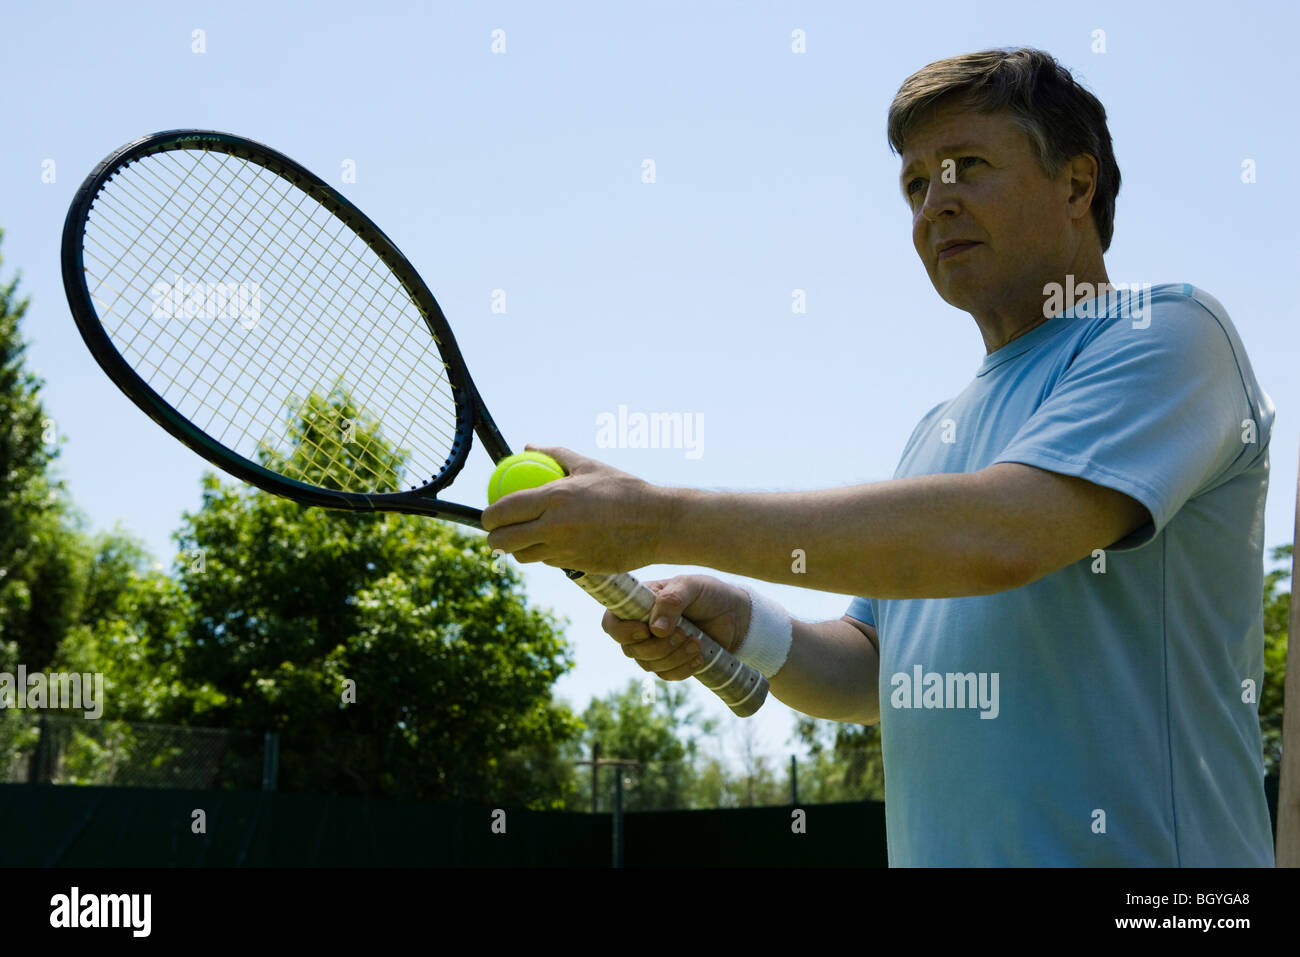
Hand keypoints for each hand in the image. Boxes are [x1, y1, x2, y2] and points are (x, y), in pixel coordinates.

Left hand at [482, 445, 669, 573]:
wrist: (657, 524)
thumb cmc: (624, 489)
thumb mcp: (589, 465)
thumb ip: (554, 454)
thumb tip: (528, 446)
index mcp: (555, 499)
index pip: (503, 512)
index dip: (488, 516)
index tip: (488, 514)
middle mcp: (555, 528)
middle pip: (505, 541)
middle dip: (494, 539)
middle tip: (496, 532)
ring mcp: (565, 551)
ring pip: (525, 556)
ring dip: (519, 549)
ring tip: (524, 538)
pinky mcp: (577, 567)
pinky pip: (550, 561)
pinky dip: (547, 553)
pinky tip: (555, 542)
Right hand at [601, 575, 749, 680]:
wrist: (736, 615)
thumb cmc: (709, 594)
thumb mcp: (691, 586)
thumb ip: (672, 600)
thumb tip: (655, 630)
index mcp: (639, 604)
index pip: (611, 623)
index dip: (622, 632)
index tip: (646, 630)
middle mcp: (642, 627)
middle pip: (630, 650)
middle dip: (658, 646)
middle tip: (684, 633)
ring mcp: (656, 648)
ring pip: (649, 665)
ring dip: (673, 657)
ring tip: (696, 642)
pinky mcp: (672, 663)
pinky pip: (667, 676)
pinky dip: (683, 669)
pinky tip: (699, 656)